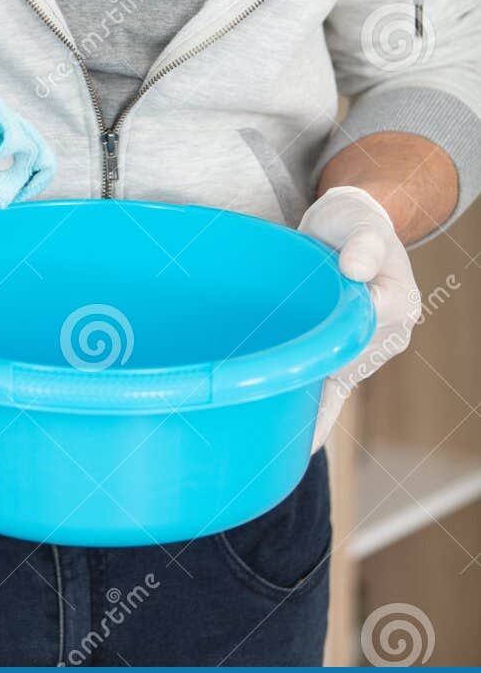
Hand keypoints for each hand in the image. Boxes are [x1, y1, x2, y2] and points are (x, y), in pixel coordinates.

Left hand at [298, 185, 421, 451]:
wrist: (347, 230)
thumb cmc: (353, 225)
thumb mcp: (360, 222)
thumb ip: (364, 241)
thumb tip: (357, 268)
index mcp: (398, 299)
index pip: (372, 323)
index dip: (342, 336)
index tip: (309, 354)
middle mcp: (388, 334)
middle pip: (349, 360)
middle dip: (316, 377)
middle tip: (275, 411)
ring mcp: (365, 352)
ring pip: (337, 379)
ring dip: (310, 403)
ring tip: (275, 436)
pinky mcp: (343, 360)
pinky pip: (332, 395)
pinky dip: (315, 419)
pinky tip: (297, 449)